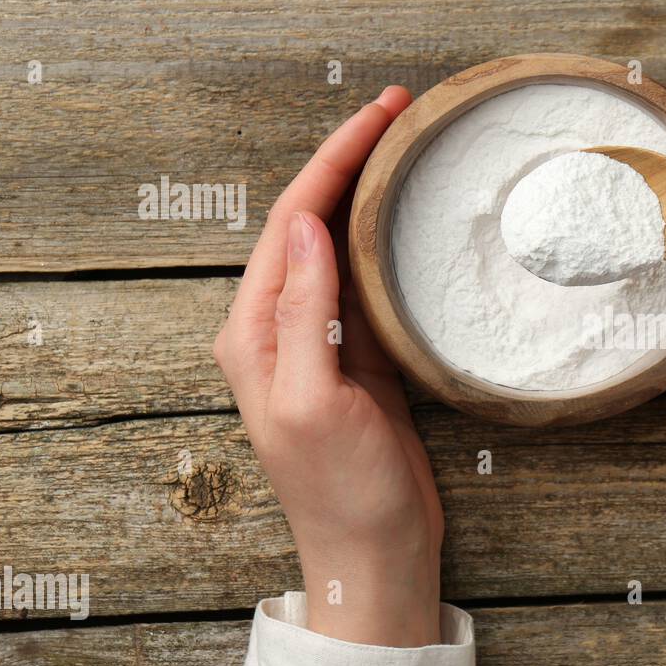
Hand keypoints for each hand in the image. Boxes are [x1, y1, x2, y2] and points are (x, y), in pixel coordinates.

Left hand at [213, 86, 445, 645]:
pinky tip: (411, 220)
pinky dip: (387, 241)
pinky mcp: (360, 359)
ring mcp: (322, 342)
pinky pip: (367, 282)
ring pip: (340, 245)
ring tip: (409, 147)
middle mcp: (279, 328)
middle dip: (350, 161)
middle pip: (310, 222)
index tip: (379, 114)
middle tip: (402, 112)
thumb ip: (306, 315)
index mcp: (254, 333)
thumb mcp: (318, 402)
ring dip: (369, 193)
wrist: (375, 554)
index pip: (289, 223)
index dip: (332, 161)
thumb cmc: (343, 492)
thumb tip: (309, 226)